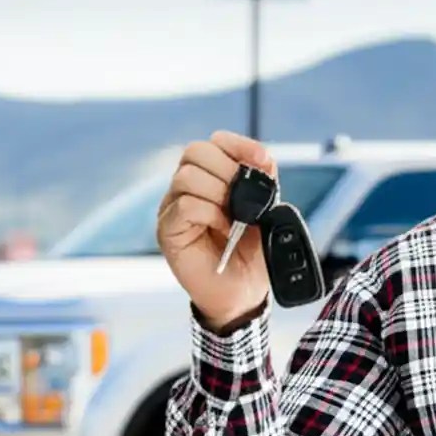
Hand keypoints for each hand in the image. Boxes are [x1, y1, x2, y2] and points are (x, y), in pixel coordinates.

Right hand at [156, 130, 273, 328]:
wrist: (244, 293)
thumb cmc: (252, 254)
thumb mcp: (267, 213)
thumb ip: (265, 184)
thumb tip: (263, 160)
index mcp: (212, 178)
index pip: (214, 142)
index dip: (238, 145)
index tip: (262, 160)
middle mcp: (188, 188)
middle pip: (195, 151)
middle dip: (227, 169)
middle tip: (244, 196)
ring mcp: (173, 208)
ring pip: (187, 177)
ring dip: (218, 193)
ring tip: (234, 217)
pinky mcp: (168, 231)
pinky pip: (184, 206)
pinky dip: (209, 214)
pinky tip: (224, 230)